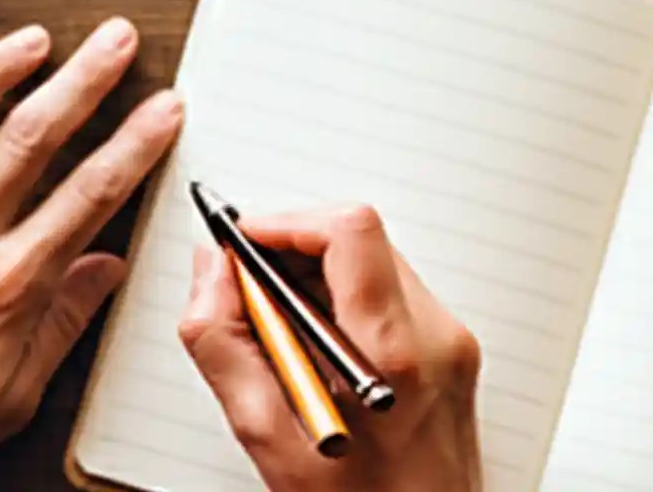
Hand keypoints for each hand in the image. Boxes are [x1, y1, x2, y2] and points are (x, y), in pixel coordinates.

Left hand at [0, 19, 182, 490]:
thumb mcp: (12, 394)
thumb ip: (64, 323)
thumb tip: (106, 269)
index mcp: (6, 285)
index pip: (91, 192)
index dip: (136, 142)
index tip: (161, 110)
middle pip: (31, 136)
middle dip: (85, 79)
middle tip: (114, 41)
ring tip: (31, 40)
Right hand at [178, 206, 482, 491]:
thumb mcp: (264, 433)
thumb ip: (223, 341)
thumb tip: (209, 272)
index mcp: (392, 352)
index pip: (348, 233)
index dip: (283, 224)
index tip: (241, 241)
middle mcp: (434, 336)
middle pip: (357, 239)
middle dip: (289, 250)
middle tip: (245, 289)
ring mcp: (449, 342)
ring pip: (369, 261)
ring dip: (310, 277)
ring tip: (277, 331)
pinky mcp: (448, 350)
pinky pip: (384, 292)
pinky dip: (335, 301)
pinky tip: (310, 348)